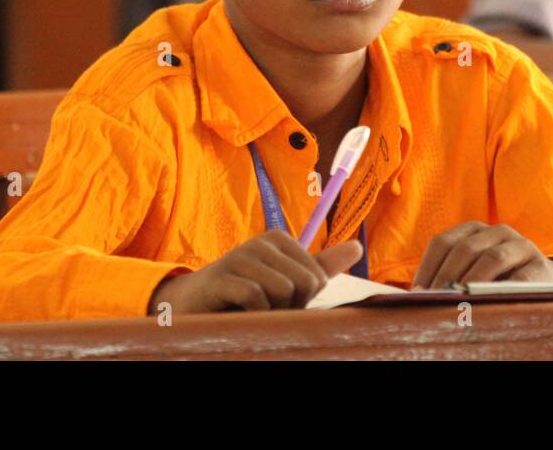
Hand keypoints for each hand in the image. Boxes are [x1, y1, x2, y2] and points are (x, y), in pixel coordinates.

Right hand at [146, 231, 363, 314]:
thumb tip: (357, 247)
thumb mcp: (287, 281)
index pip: (316, 279)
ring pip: (281, 290)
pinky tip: (237, 312)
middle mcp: (260, 242)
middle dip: (287, 307)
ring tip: (250, 309)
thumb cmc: (246, 296)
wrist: (194, 307)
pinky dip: (251, 314)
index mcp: (279, 239)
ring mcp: (239, 256)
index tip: (277, 302)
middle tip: (263, 308)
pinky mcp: (220, 277)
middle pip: (302, 284)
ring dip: (268, 312)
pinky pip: (255, 297)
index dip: (302, 302)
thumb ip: (321, 266)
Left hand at [412, 222, 552, 289]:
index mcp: (475, 230)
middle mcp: (498, 232)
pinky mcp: (542, 266)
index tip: (416, 292)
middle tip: (434, 300)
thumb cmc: (501, 281)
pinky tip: (489, 305)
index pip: (443, 242)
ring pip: (491, 259)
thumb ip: (451, 277)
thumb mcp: (475, 273)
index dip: (427, 267)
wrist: (550, 285)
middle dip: (446, 276)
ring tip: (457, 302)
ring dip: (471, 282)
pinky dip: (501, 291)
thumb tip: (417, 295)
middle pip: (464, 249)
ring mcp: (521, 246)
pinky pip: (519, 278)